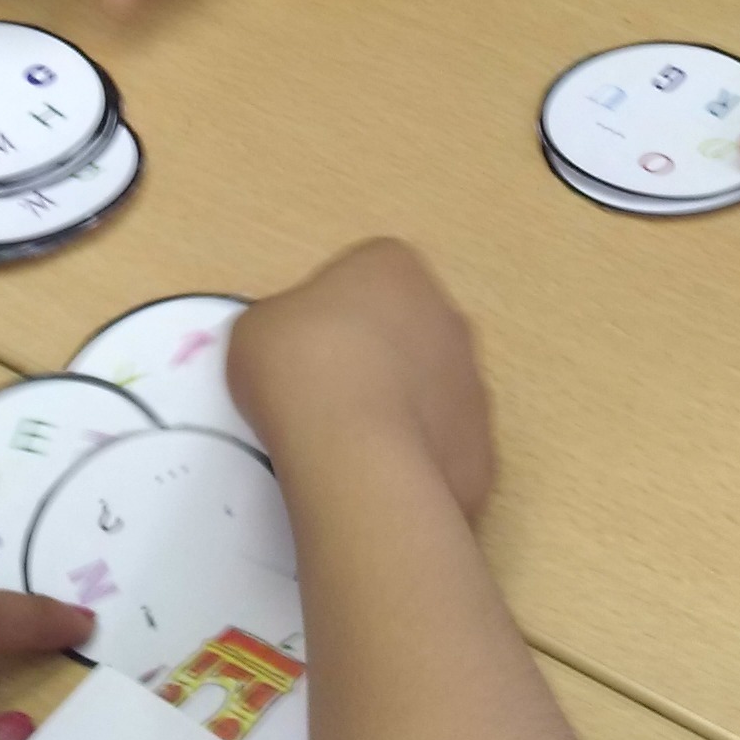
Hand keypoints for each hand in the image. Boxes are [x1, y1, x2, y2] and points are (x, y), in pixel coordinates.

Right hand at [230, 241, 493, 519]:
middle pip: (402, 327)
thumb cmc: (299, 368)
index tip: (303, 346)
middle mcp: (445, 312)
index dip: (328, 313)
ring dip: (396, 404)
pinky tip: (375, 473)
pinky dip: (413, 455)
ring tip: (346, 440)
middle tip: (324, 391)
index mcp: (394, 266)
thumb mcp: (259, 328)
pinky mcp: (480, 442)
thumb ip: (287, 325)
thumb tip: (298, 350)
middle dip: (371, 355)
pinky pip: (439, 441)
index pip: (362, 275)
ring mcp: (471, 379)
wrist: (356, 455)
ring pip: (427, 386)